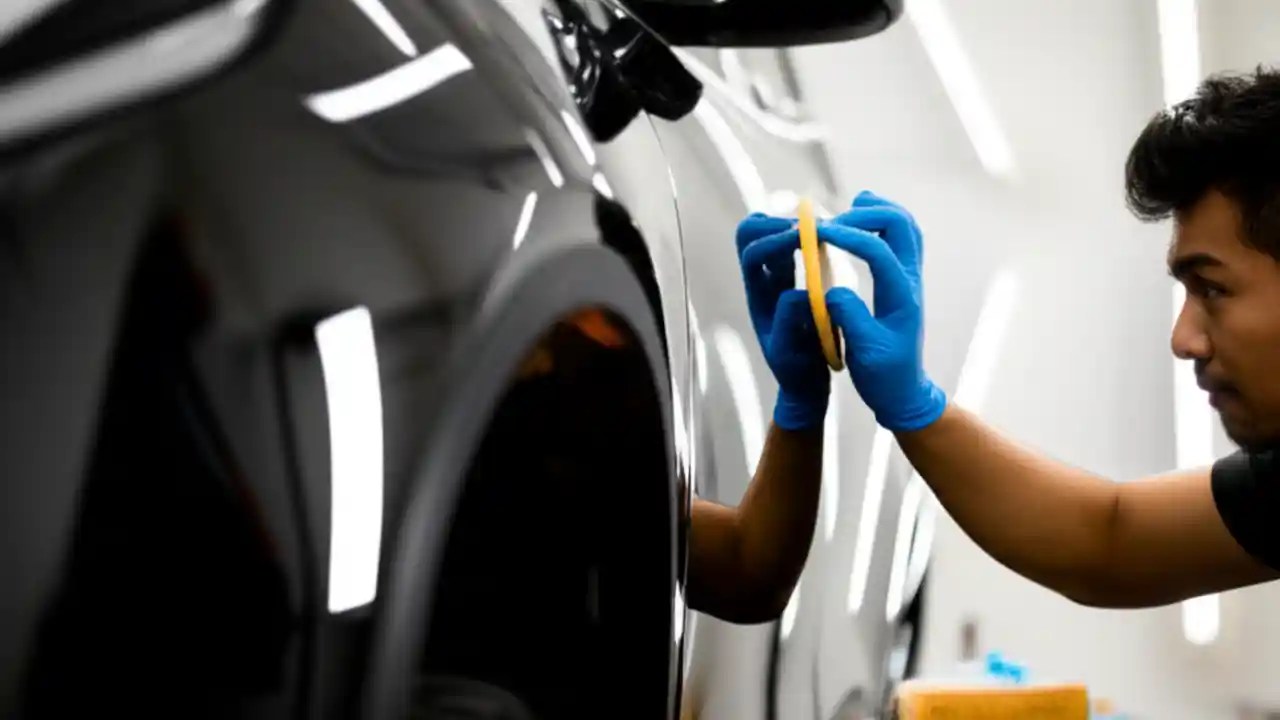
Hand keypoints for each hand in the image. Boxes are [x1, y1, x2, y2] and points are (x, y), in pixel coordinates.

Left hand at [735, 213, 830, 430]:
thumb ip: (790, 322)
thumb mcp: (790, 353)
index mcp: (757, 297)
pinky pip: (791, 247)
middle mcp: (761, 282)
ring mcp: (775, 279)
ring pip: (766, 235)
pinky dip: (805, 235)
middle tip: (809, 227)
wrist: (804, 382)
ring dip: (789, 225)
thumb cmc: (796, 370)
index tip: (804, 237)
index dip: (774, 240)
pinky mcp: (794, 280)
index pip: (753, 254)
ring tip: (819, 228)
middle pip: (748, 234)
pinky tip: (828, 240)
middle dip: (774, 223)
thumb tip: (799, 292)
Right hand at [818, 191, 945, 431]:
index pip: (878, 250)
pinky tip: (861, 224)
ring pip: (905, 227)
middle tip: (832, 222)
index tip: (817, 233)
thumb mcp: (864, 352)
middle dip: (864, 214)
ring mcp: (910, 279)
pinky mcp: (904, 281)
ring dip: (879, 211)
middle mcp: (910, 281)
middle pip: (900, 225)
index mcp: (900, 297)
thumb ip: (849, 318)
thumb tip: (832, 289)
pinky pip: (901, 238)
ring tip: (850, 207)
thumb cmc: (883, 376)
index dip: (846, 235)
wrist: (904, 391)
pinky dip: (882, 222)